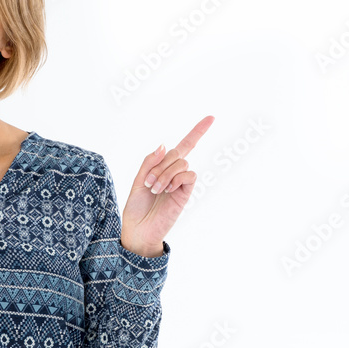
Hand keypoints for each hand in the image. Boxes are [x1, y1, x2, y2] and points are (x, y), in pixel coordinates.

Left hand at [121, 115, 214, 255]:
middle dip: (159, 164)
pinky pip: (189, 175)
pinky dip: (176, 178)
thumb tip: (162, 145)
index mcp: (164, 168)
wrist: (139, 230)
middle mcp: (175, 174)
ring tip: (155, 189)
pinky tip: (168, 190)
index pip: (184, 146)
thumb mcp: (138, 180)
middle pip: (176, 152)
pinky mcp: (186, 193)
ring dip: (165, 173)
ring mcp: (181, 183)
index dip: (197, 131)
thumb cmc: (137, 208)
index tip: (212, 117)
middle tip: (148, 183)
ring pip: (182, 162)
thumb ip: (149, 162)